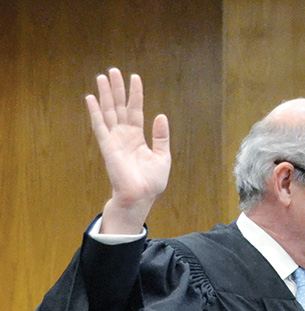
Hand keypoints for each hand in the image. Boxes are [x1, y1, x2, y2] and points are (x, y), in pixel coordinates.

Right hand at [86, 68, 170, 233]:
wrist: (141, 197)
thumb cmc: (151, 181)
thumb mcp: (162, 156)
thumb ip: (161, 136)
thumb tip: (161, 115)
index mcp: (137, 137)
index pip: (135, 110)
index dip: (135, 94)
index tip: (135, 77)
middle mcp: (124, 135)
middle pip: (119, 106)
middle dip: (117, 88)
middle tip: (113, 70)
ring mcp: (114, 139)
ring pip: (108, 111)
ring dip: (105, 94)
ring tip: (102, 77)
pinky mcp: (107, 146)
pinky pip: (99, 126)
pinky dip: (95, 112)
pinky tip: (91, 98)